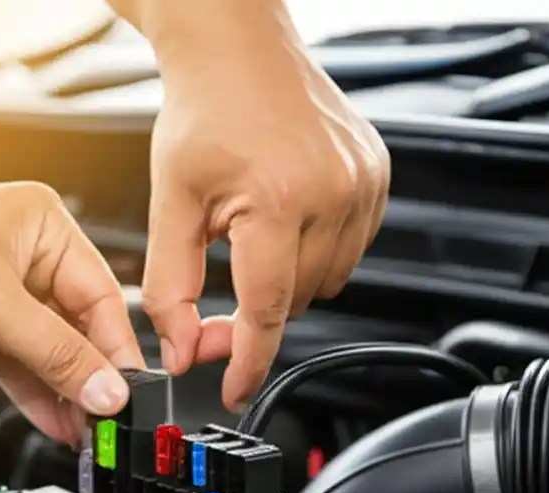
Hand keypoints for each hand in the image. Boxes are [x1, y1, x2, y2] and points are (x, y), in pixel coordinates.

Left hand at [0, 181, 143, 445]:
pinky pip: (20, 365)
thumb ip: (54, 353)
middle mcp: (30, 257)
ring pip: (49, 352)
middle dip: (91, 376)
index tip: (127, 393)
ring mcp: (3, 293)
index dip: (115, 349)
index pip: (100, 295)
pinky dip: (35, 393)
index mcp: (45, 227)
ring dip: (65, 392)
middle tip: (107, 420)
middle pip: (79, 327)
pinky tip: (55, 421)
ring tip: (84, 432)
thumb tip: (105, 387)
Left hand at [135, 2, 390, 409]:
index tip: (233, 389)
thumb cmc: (203, 112)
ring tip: (254, 234)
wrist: (239, 48)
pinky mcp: (377, 175)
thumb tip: (181, 348)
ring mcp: (362, 182)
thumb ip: (171, 286)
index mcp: (279, 200)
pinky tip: (287, 218)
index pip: (266, 310)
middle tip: (218, 294)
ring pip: (328, 279)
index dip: (247, 360)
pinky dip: (319, 249)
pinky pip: (352, 247)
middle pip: (297, 299)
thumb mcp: (171, 203)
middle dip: (256, 310)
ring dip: (290, 278)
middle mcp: (332, 192)